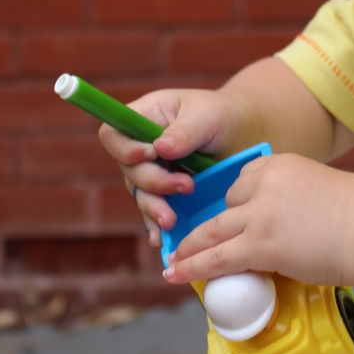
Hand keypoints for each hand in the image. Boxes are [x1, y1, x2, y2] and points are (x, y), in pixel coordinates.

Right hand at [98, 87, 234, 246]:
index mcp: (143, 118)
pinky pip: (153, 211)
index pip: (113, 135)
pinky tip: (162, 238)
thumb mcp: (205, 116)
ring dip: (154, 208)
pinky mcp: (163, 193)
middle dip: (154, 182)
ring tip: (172, 220)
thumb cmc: (219, 116)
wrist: (240, 136)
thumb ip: (184, 132)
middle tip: (185, 186)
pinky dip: (156, 224)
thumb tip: (160, 149)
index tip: (152, 155)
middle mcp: (140, 147)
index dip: (126, 149)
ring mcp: (150, 171)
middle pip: (129, 170)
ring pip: (140, 194)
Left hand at [163, 154, 353, 286]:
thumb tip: (283, 227)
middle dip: (205, 227)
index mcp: (280, 166)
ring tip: (174, 261)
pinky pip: (218, 257)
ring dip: (189, 248)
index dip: (233, 205)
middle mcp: (264, 184)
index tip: (225, 219)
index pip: (243, 182)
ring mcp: (259, 214)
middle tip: (188, 243)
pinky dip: (193, 266)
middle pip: (226, 205)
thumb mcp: (319, 191)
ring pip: (213, 232)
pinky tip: (178, 274)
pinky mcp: (259, 244)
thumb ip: (293, 200)